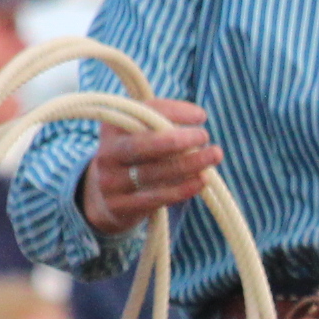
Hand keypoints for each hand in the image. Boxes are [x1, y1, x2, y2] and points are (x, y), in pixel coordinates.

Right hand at [77, 101, 217, 238]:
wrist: (104, 198)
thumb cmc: (136, 157)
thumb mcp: (139, 134)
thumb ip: (162, 123)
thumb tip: (198, 117)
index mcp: (113, 126)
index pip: (144, 112)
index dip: (174, 112)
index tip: (201, 116)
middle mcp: (108, 152)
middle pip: (143, 144)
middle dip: (177, 140)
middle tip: (204, 136)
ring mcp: (111, 181)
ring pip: (154, 172)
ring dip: (189, 164)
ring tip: (214, 156)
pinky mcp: (120, 206)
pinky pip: (156, 197)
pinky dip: (183, 189)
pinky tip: (202, 180)